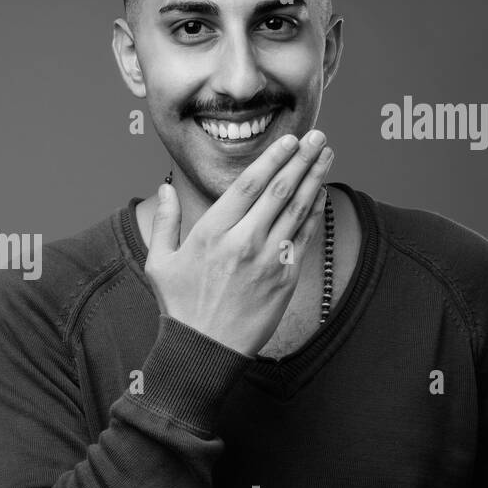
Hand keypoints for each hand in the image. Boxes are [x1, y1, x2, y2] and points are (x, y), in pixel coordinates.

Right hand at [144, 130, 333, 356]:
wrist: (204, 350)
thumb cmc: (179, 306)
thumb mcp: (159, 263)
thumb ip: (164, 221)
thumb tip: (164, 188)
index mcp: (212, 232)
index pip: (250, 184)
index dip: (274, 158)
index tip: (289, 141)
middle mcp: (244, 241)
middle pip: (281, 190)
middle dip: (302, 159)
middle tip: (318, 137)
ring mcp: (268, 260)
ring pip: (298, 209)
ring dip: (316, 178)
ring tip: (327, 156)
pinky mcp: (285, 279)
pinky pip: (305, 238)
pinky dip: (315, 213)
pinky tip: (322, 195)